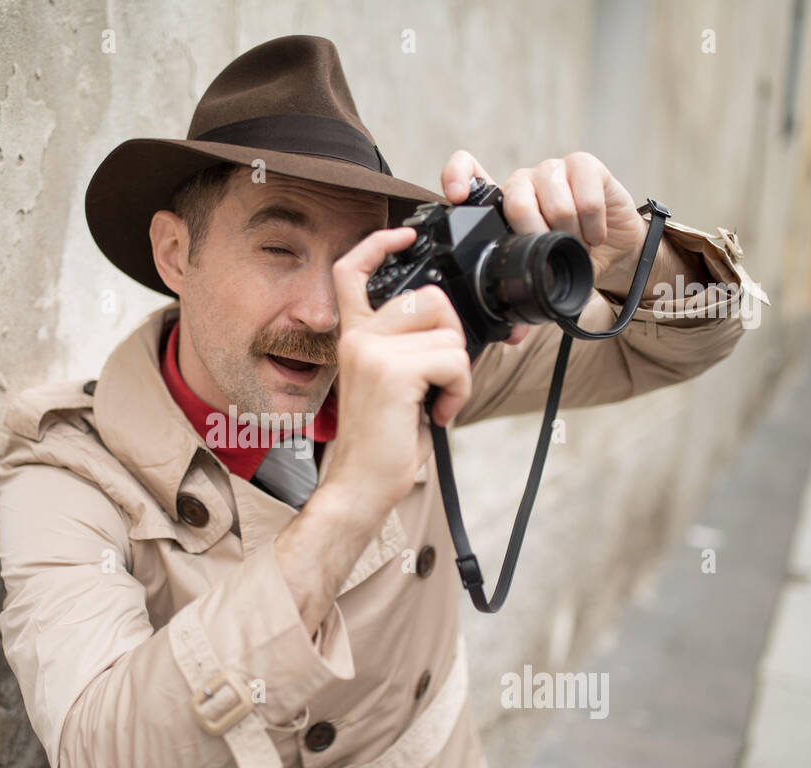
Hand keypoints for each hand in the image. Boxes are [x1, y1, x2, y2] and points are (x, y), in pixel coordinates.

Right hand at [325, 226, 472, 518]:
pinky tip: (439, 412)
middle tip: (442, 379)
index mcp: (353, 336)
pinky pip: (452, 359)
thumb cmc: (380, 443)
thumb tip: (451, 329)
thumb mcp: (392, 384)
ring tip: (439, 400)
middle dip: (453, 338)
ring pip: (448, 332)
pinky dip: (459, 388)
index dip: (378, 245)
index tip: (403, 236)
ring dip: (458, 370)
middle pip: (429, 298)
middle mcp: (357, 337)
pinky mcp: (392, 371)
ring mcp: (371, 351)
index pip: (351, 272)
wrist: (359, 487)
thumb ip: (409, 348)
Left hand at [440, 150, 648, 335]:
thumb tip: (511, 337)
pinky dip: (592, 224)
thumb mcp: (541, 279)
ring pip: (555, 202)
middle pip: (517, 200)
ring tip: (578, 244)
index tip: (457, 196)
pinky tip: (594, 234)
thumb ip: (521, 303)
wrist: (616, 249)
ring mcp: (552, 171)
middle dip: (538, 236)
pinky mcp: (585, 166)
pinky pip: (586, 196)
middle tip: (554, 250)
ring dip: (571, 233)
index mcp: (502, 205)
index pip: (468, 169)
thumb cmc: (571, 258)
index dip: (459, 176)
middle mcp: (523, 183)